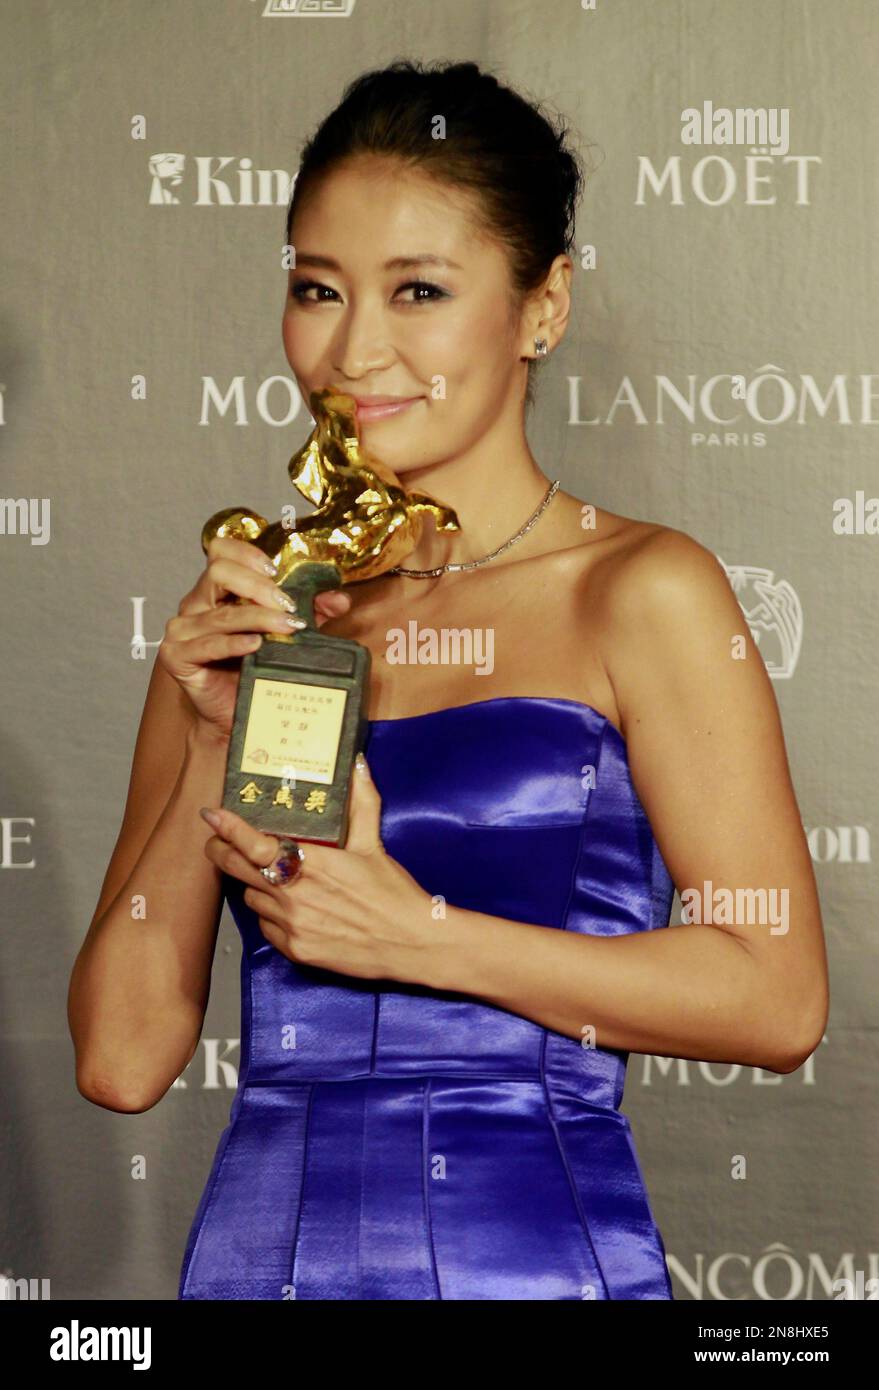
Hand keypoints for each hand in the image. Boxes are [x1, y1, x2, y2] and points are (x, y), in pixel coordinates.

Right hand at [159, 535, 351, 741]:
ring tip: (288, 627)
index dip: (248, 553)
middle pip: (219, 572)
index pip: (221, 551)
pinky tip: (255, 645)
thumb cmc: (256, 669)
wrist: (236, 715)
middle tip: (288, 605)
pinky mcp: (176, 656)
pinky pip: (207, 645)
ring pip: (221, 613)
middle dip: (259, 586)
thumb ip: (311, 611)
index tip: (277, 571)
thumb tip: (340, 598)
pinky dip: (233, 643)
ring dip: (259, 618)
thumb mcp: (289, 632)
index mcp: (216, 590)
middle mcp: (195, 604)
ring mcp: (182, 630)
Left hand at [199, 753, 439, 985]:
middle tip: (219, 841)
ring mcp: (291, 925)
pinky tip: (294, 909)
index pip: (252, 843)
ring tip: (275, 877)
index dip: (226, 828)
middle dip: (222, 852)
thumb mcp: (373, 844)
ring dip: (256, 884)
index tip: (211, 814)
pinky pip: (267, 928)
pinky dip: (273, 916)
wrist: (410, 944)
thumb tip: (358, 766)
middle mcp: (293, 895)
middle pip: (236, 869)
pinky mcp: (295, 950)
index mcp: (309, 864)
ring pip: (251, 898)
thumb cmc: (393, 893)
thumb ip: (361, 802)